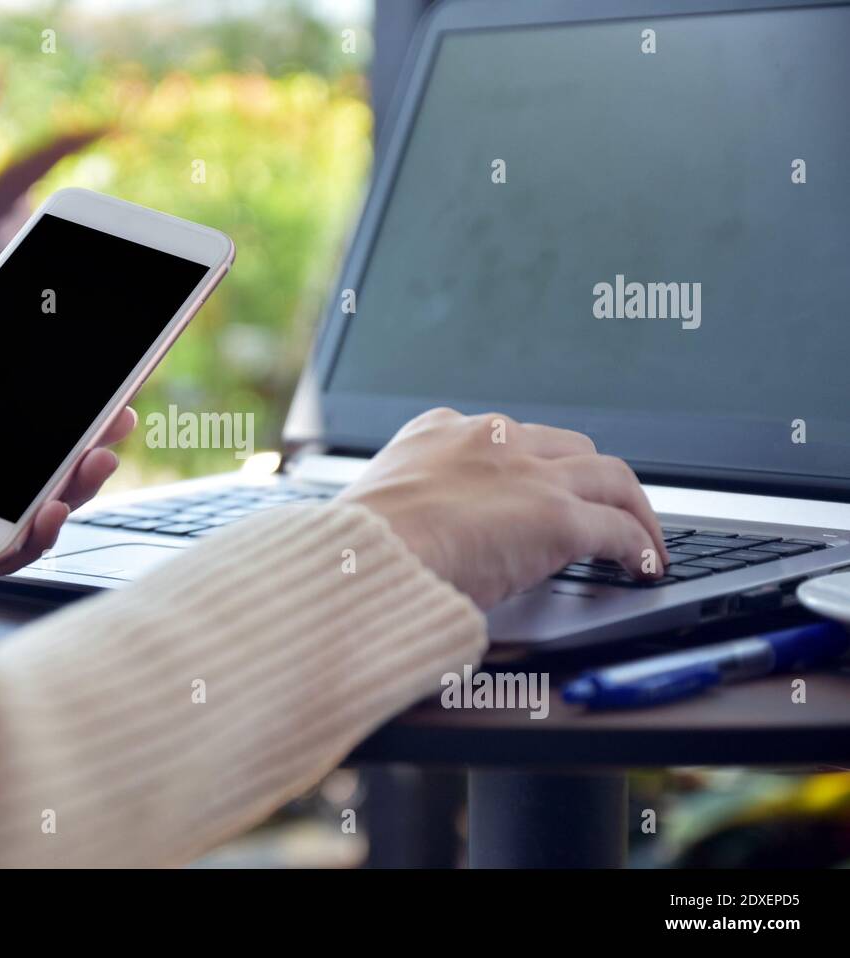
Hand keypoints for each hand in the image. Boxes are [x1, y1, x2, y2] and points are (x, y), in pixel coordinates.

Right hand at [339, 407, 667, 608]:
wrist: (360, 559)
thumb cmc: (354, 548)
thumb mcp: (381, 505)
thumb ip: (413, 506)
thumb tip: (425, 541)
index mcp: (438, 431)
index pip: (505, 436)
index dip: (533, 465)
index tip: (540, 487)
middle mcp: (490, 439)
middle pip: (569, 446)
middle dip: (589, 477)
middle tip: (603, 509)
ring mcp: (528, 474)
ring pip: (610, 476)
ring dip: (633, 508)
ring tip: (643, 540)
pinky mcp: (556, 516)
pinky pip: (618, 528)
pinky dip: (641, 546)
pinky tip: (645, 567)